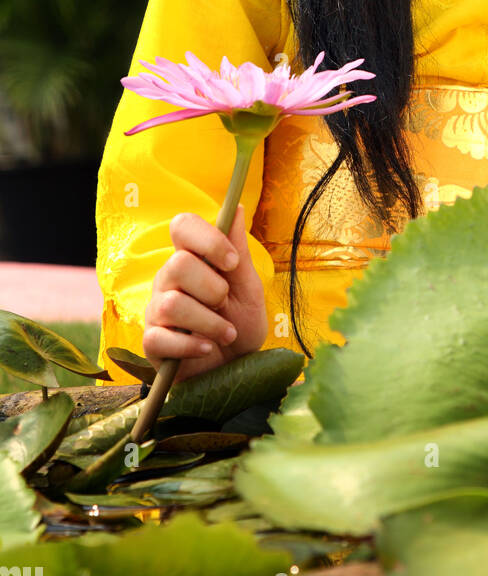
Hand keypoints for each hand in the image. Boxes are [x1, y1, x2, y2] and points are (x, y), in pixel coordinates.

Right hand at [143, 204, 267, 381]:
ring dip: (210, 322)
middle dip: (213, 288)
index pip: (182, 226)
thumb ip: (238, 250)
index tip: (232, 262)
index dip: (207, 239)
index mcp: (192, 258)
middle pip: (178, 265)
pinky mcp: (151, 342)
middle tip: (225, 303)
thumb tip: (235, 206)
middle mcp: (168, 279)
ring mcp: (155, 310)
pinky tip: (207, 348)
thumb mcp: (248, 286)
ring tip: (225, 333)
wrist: (235, 369)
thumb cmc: (240, 322)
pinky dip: (193, 345)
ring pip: (172, 304)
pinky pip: (162, 337)